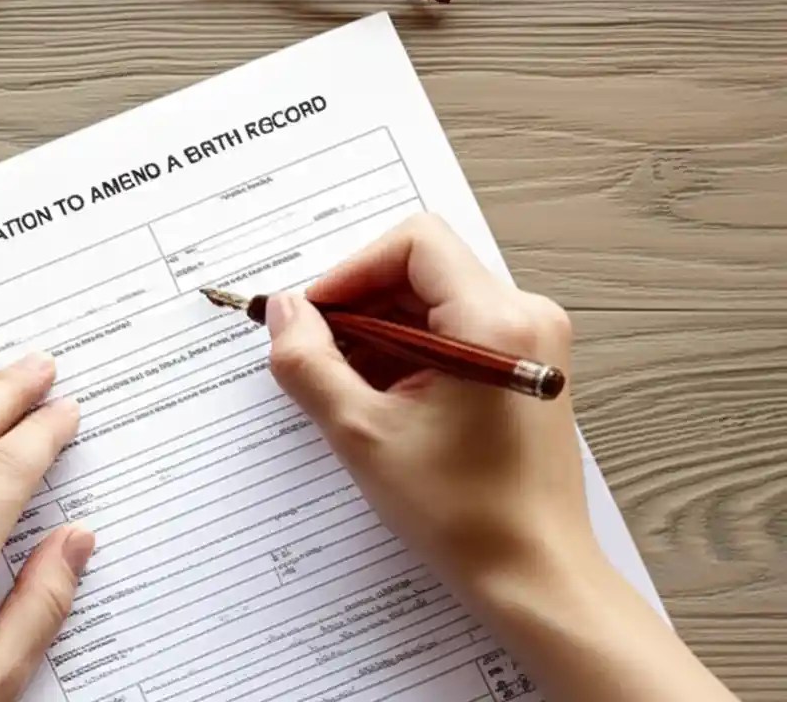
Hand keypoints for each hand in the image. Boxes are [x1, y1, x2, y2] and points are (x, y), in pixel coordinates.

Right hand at [266, 212, 738, 701]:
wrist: (533, 574)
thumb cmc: (463, 513)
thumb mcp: (361, 433)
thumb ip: (309, 363)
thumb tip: (284, 312)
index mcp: (494, 321)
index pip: (413, 242)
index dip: (352, 270)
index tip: (314, 317)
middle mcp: (524, 317)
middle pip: (422, 269)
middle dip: (360, 306)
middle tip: (317, 356)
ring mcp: (530, 342)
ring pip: (434, 302)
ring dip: (380, 333)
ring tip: (349, 390)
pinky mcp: (523, 367)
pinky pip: (454, 332)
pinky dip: (409, 354)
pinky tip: (383, 402)